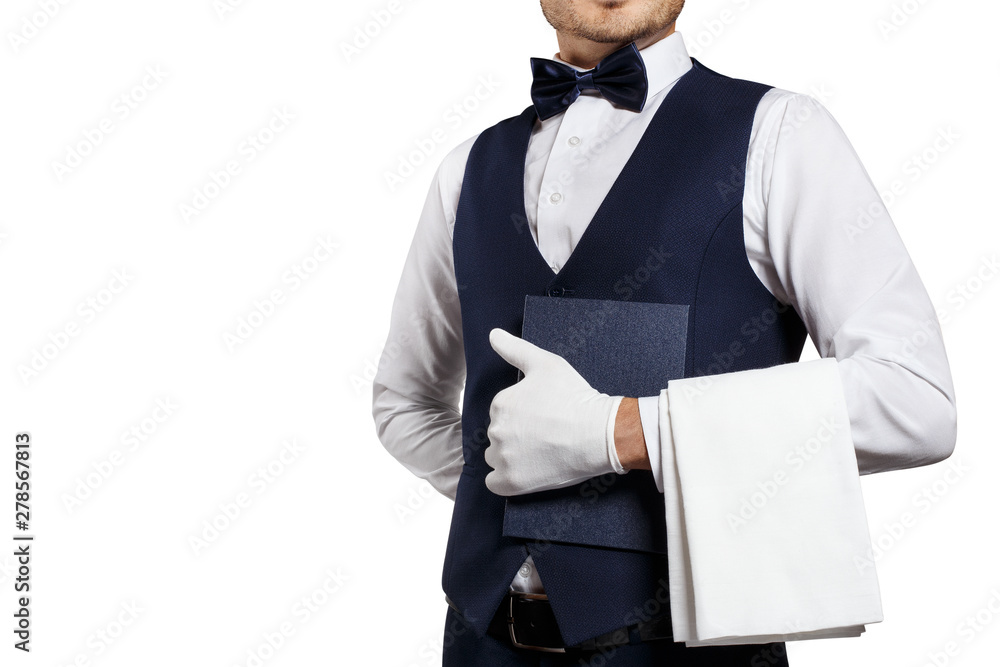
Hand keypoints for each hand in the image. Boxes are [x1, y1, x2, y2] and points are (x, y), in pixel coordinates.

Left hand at [484, 328, 622, 495]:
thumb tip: (493, 334)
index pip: (502, 412)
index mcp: (501, 403)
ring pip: (496, 458)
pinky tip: (524, 472)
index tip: (543, 416)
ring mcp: (503, 458)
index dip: (523, 415)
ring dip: (510, 456)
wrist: (600, 432)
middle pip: (498, 435)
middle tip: (545, 434)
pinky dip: (506, 479)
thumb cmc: (575, 396)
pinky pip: (495, 484)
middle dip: (515, 435)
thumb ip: (515, 349)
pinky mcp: (512, 483)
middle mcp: (495, 430)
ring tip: (539, 453)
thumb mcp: (546, 363)